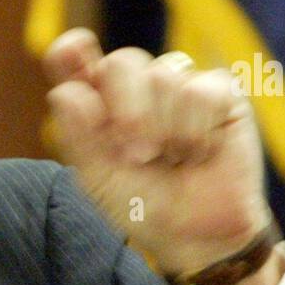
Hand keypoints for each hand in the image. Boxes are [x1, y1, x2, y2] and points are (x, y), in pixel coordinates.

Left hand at [42, 28, 272, 278]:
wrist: (196, 235)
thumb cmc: (142, 206)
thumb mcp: (98, 179)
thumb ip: (77, 136)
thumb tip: (64, 91)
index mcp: (97, 103)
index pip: (74, 60)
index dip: (70, 51)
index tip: (72, 49)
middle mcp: (135, 87)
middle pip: (122, 62)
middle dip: (129, 112)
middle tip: (138, 156)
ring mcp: (178, 84)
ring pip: (163, 75)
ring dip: (166, 130)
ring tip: (173, 160)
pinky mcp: (220, 92)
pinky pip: (200, 90)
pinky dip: (196, 130)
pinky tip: (200, 153)